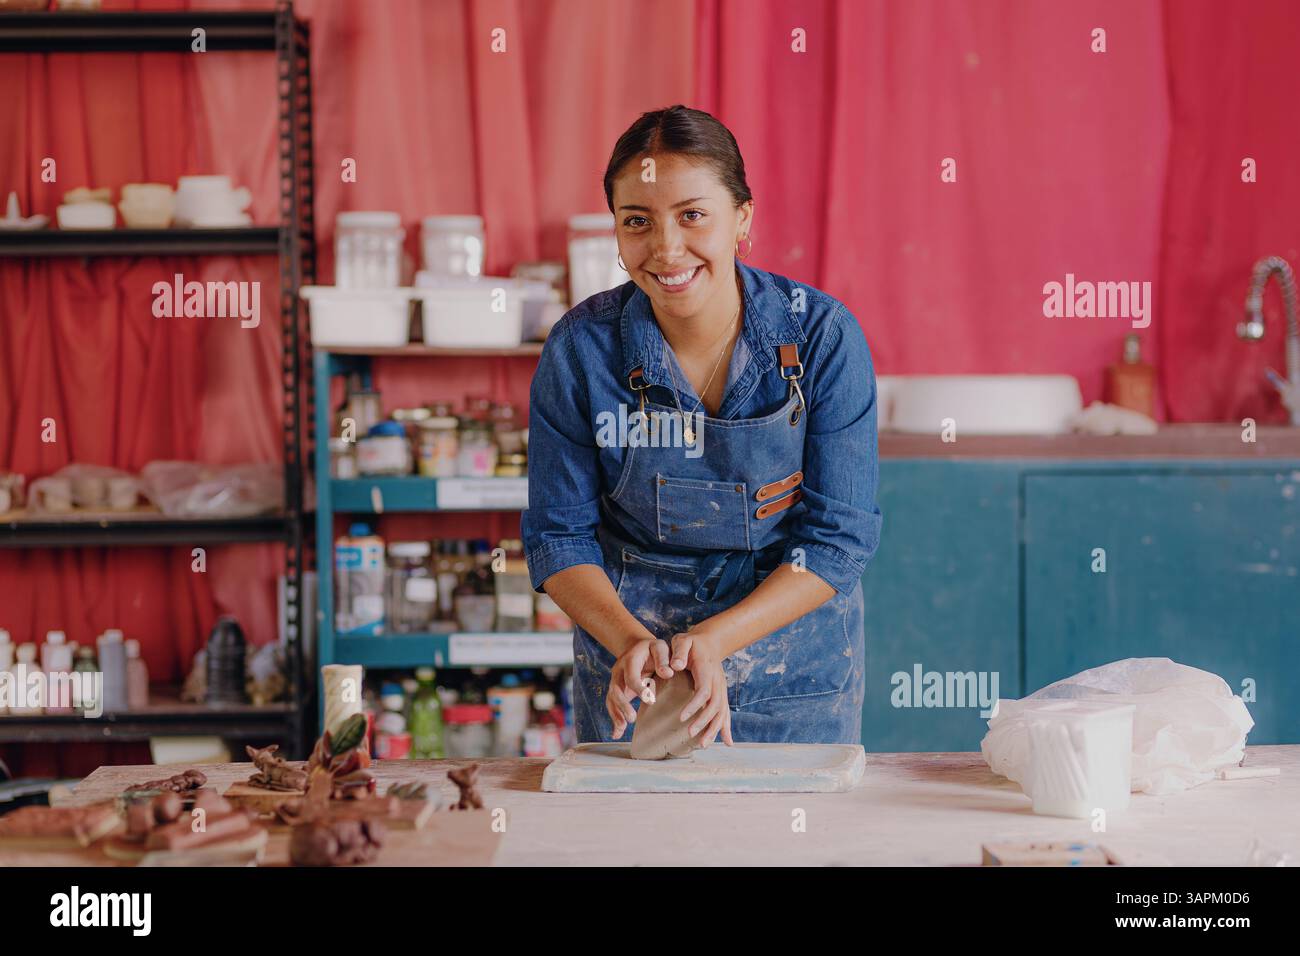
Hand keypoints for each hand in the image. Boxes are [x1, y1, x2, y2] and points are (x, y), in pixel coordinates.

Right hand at [606, 637, 672, 739]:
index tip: (650, 700)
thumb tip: (668, 673)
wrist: (637, 647)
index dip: (639, 688)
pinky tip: (617, 732)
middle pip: (616, 689)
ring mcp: (615, 681)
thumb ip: (663, 659)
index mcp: (629, 660)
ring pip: (611, 698)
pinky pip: (612, 704)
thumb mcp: (659, 647)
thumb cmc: (652, 649)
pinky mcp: (616, 690)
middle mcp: (618, 671)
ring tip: (622, 728)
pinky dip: (614, 718)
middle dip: (622, 705)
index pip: (631, 676)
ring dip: (616, 713)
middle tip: (632, 718)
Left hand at [669, 629, 733, 747]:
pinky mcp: (721, 693)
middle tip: (690, 734)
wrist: (710, 642)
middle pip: (715, 705)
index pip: (704, 691)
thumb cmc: (692, 643)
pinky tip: (727, 742)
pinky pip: (725, 712)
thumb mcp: (683, 641)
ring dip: (714, 729)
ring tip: (703, 745)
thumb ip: (679, 651)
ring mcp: (721, 688)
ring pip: (722, 712)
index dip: (694, 706)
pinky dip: (726, 727)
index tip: (681, 717)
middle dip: (704, 722)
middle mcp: (718, 682)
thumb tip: (675, 666)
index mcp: (707, 671)